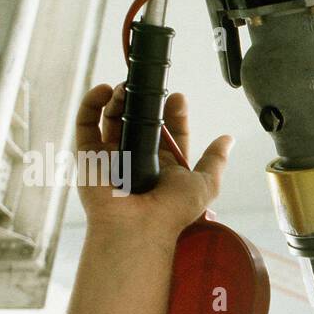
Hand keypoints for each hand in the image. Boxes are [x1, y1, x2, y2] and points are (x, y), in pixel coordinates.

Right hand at [74, 83, 233, 238]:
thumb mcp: (205, 183)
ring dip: (120, 99)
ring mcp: (112, 157)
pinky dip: (91, 105)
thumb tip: (228, 139)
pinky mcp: (88, 156)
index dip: (174, 114)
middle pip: (139, 122)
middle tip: (150, 88)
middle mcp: (137, 160)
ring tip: (128, 87)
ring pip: (112, 119)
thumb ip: (215, 160)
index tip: (177, 97)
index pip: (169, 133)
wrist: (139, 225)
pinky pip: (85, 125)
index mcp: (164, 166)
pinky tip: (104, 91)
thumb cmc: (173, 211)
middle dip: (145, 101)